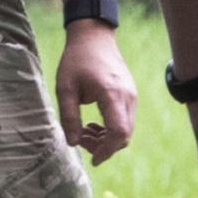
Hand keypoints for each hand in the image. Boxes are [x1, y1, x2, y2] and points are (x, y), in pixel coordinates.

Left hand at [54, 20, 136, 164]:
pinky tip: (93, 124)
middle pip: (125, 135)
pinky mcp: (130, 94)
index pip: (119, 132)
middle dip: (104, 146)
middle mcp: (127, 97)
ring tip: (84, 132)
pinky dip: (111, 128)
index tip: (93, 160)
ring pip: (126, 129)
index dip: (107, 150)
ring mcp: (131, 95)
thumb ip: (69, 117)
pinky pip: (125, 119)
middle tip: (81, 141)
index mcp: (111, 94)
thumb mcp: (65, 88)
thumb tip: (73, 143)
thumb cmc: (77, 60)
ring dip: (107, 138)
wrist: (94, 37)